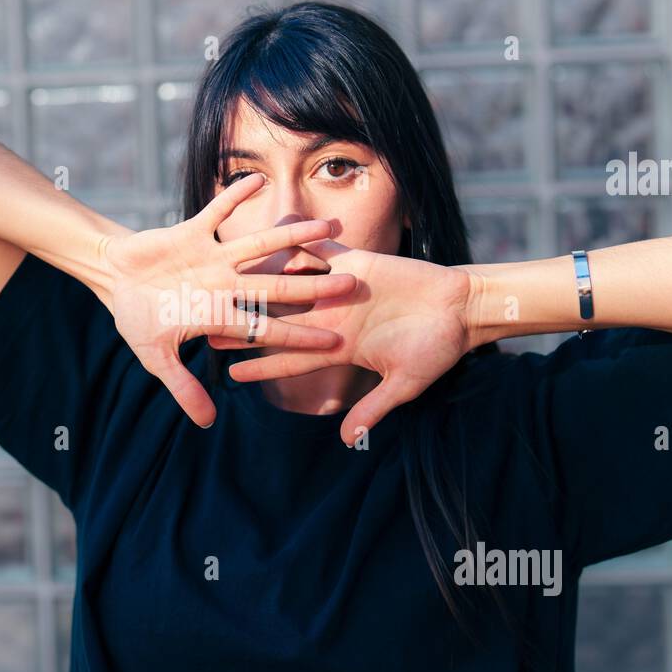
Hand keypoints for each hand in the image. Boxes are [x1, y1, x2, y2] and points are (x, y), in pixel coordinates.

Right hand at [98, 174, 358, 427]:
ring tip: (329, 226)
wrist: (115, 279)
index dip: (299, 336)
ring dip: (293, 236)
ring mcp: (212, 258)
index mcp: (218, 315)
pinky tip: (259, 179)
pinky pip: (217, 211)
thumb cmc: (137, 318)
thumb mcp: (156, 358)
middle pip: (276, 286)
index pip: (267, 329)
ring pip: (260, 246)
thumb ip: (183, 388)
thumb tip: (207, 425)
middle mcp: (224, 285)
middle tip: (353, 284)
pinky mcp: (193, 232)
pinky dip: (234, 197)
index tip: (334, 343)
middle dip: (313, 287)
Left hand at [210, 239, 473, 443]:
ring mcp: (341, 290)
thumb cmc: (437, 350)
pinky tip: (271, 231)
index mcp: (340, 348)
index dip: (265, 366)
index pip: (294, 360)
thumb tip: (347, 440)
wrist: (460, 309)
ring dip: (262, 280)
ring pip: (293, 284)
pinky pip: (322, 251)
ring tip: (228, 277)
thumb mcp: (404, 384)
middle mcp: (333, 318)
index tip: (233, 374)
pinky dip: (301, 240)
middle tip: (212, 325)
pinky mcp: (356, 263)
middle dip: (249, 324)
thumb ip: (373, 408)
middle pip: (281, 322)